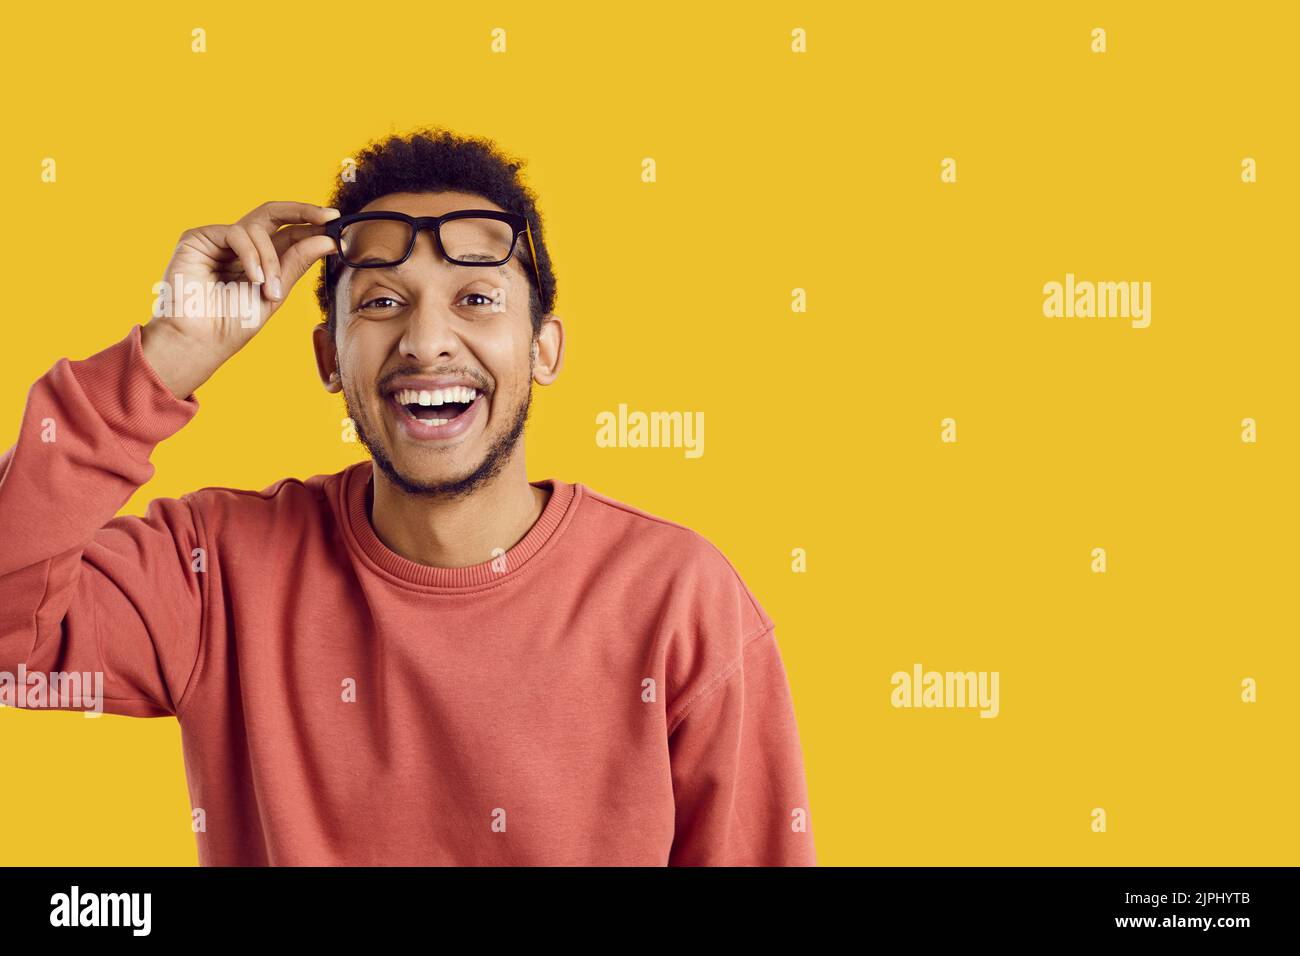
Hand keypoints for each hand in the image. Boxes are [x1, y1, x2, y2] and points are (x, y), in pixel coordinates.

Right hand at [142, 201, 339, 398]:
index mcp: (259, 259)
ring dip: (271, 259)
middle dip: (303, 211)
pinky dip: (251, 256)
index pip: (288, 232)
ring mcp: (218, 240)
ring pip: (258, 228)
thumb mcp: (276, 293)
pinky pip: (236, 233)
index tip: (336, 222)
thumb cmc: (233, 324)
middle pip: (273, 212)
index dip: (311, 224)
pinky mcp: (198, 238)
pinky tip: (254, 279)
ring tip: (271, 291)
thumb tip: (329, 239)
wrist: (200, 340)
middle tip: (327, 217)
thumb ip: (297, 263)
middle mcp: (239, 245)